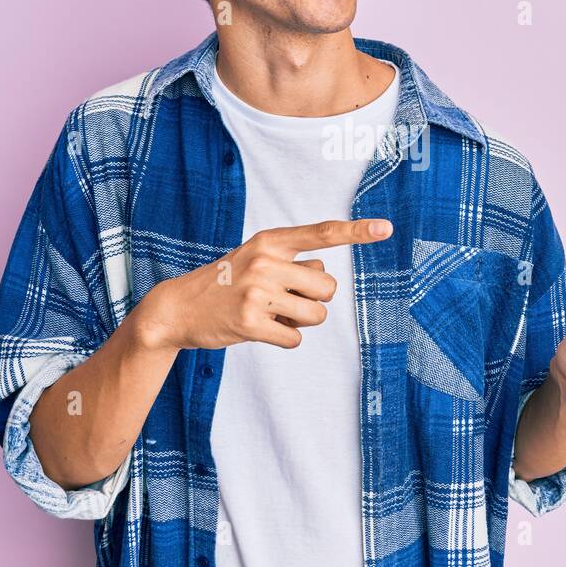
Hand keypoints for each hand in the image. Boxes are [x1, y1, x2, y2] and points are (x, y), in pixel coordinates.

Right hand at [138, 218, 392, 350]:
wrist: (178, 308)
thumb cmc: (228, 282)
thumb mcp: (257, 258)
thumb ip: (294, 263)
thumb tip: (325, 281)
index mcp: (270, 241)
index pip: (321, 234)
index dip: (357, 231)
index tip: (387, 228)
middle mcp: (265, 262)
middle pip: (328, 288)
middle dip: (315, 299)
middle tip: (283, 298)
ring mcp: (257, 293)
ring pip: (316, 316)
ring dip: (301, 321)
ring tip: (271, 313)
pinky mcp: (250, 323)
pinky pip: (295, 338)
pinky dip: (285, 338)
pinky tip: (260, 329)